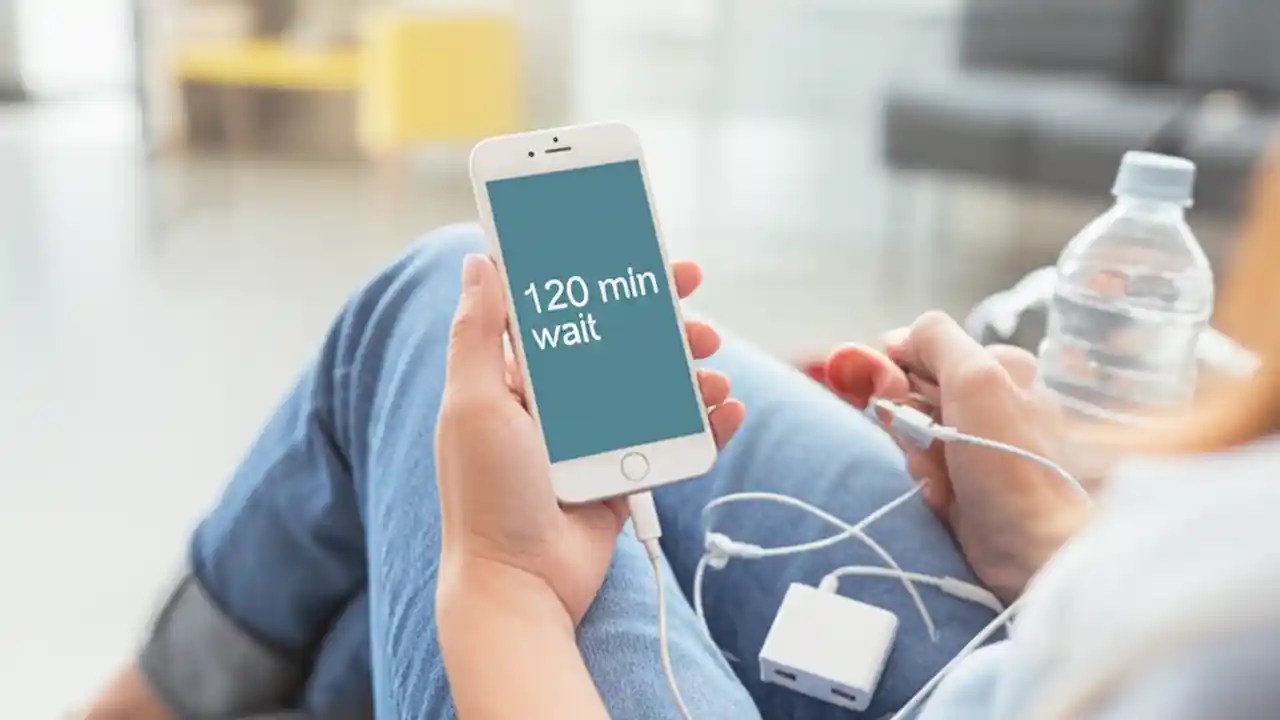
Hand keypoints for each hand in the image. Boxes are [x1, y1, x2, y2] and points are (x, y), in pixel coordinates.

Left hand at [435, 254, 744, 623]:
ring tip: (712, 367)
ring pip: (652, 386)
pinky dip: (705, 421)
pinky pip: (672, 438)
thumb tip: (479, 262)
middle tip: (693, 300)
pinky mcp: (624, 474)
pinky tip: (728, 408)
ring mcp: (593, 439)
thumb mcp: (474, 405)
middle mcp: (557, 404)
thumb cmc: (487, 497)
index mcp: (515, 379)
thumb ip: (479, 334)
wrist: (521, 585)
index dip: (599, 276)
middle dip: (659, 318)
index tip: (636, 251)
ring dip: (689, 368)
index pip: (564, 310)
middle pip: (619, 342)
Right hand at [826, 312, 1090, 599]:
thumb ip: (936, 340)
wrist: (1035, 548)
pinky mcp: (971, 482)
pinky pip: (926, 469)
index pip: (925, 350)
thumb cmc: (1009, 462)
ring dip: (917, 457)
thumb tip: (896, 336)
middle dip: (908, 421)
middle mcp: (995, 399)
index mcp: (1002, 366)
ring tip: (940, 482)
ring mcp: (982, 443)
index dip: (899, 372)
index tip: (893, 396)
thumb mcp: (975, 378)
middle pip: (916, 392)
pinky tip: (944, 500)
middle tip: (927, 448)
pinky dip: (927, 483)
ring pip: (916, 433)